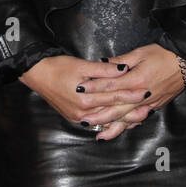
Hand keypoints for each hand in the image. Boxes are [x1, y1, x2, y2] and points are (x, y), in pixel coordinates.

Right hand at [20, 55, 146, 133]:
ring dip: (121, 120)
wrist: (36, 74)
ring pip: (105, 120)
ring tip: (138, 118)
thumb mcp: (81, 64)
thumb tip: (124, 69)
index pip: (114, 97)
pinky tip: (117, 121)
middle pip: (112, 113)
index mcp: (85, 99)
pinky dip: (108, 121)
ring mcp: (78, 118)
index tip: (146, 91)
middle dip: (131, 112)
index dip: (131, 94)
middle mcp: (82, 113)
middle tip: (148, 109)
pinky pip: (95, 122)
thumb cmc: (57, 67)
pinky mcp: (75, 118)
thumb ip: (104, 70)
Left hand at [77, 44, 185, 140]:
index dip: (93, 87)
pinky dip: (128, 126)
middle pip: (116, 109)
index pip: (110, 86)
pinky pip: (139, 119)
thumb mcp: (141, 52)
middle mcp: (141, 95)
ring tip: (98, 134)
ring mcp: (149, 103)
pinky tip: (121, 130)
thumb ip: (122, 61)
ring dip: (112, 127)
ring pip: (127, 119)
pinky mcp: (156, 106)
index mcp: (136, 80)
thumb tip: (104, 63)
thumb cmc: (165, 55)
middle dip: (98, 115)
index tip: (80, 88)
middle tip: (83, 119)